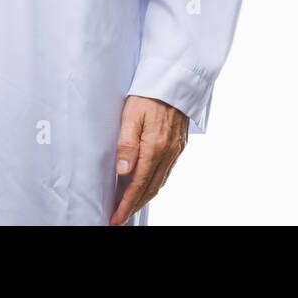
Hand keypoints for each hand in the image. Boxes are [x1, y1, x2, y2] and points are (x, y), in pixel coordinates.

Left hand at [109, 95, 188, 225]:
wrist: (175, 79)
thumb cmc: (149, 94)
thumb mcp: (131, 115)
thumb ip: (127, 144)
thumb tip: (123, 171)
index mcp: (155, 146)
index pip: (138, 184)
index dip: (126, 204)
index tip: (116, 218)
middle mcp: (168, 152)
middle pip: (150, 188)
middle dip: (134, 206)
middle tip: (120, 218)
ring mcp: (176, 150)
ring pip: (160, 182)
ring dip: (144, 197)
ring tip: (130, 206)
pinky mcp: (180, 145)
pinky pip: (167, 172)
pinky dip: (155, 184)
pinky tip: (147, 185)